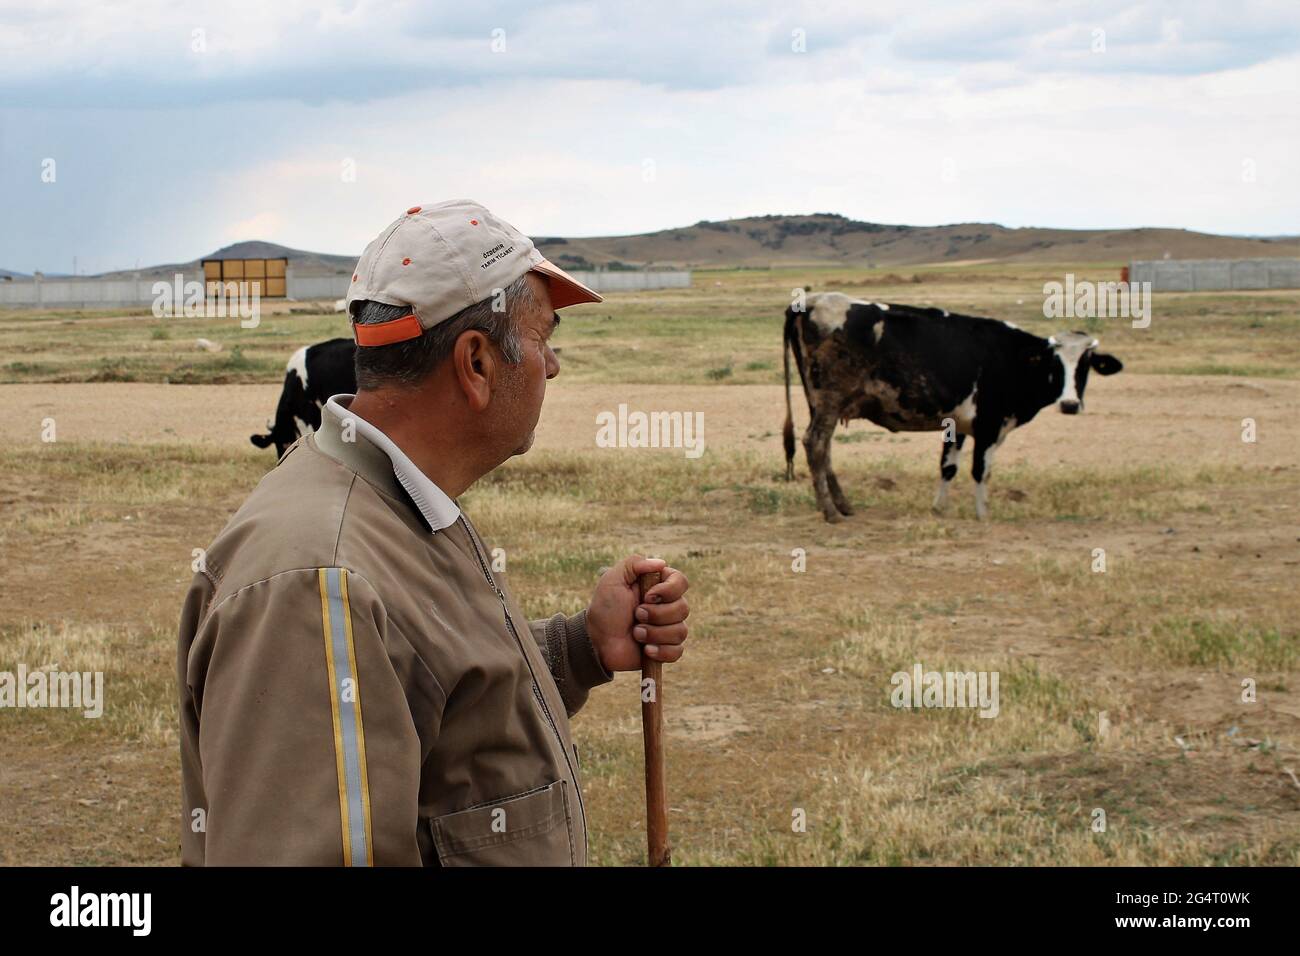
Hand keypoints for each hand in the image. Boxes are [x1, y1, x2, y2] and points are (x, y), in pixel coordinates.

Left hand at [586, 555, 689, 672]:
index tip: (648, 596)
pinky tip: (646, 649)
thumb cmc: (605, 608)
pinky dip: (661, 651)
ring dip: (654, 633)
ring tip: (635, 633)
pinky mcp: (666, 649)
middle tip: (636, 615)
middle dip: (656, 615)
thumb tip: (661, 563)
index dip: (669, 590)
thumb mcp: (613, 579)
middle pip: (683, 608)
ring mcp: (668, 629)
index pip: (681, 582)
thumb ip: (634, 563)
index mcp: (658, 586)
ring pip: (680, 631)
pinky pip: (677, 651)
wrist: (597, 640)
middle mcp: (667, 606)